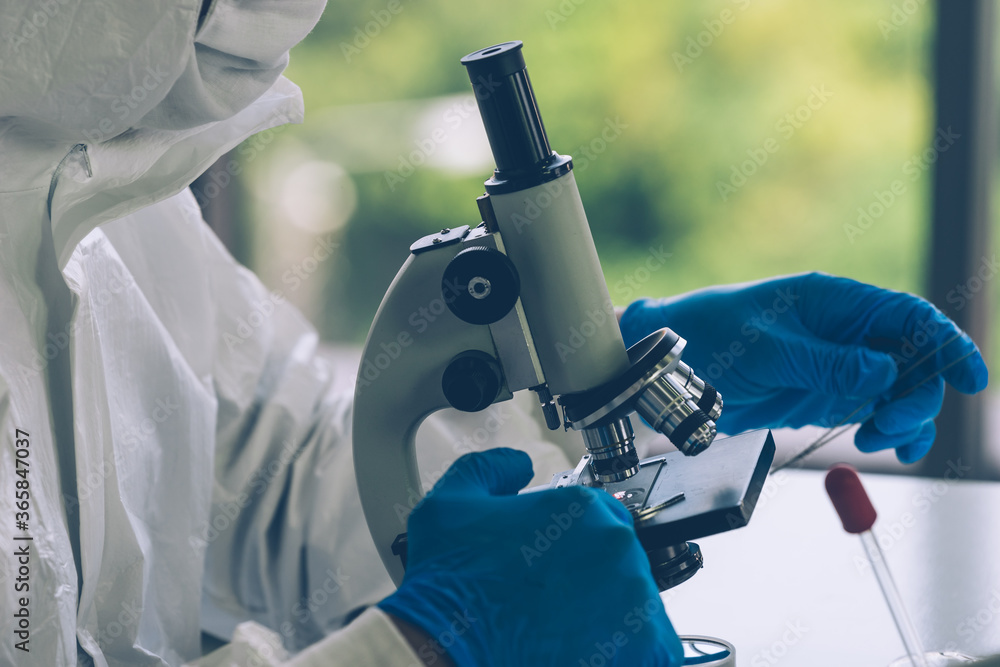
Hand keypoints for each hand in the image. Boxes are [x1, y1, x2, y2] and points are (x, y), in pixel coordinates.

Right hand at [378, 448, 682, 666]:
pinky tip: (583, 652)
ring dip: (608, 615)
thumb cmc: (451, 583)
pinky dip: (625, 652)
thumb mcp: (451, 501)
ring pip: (636, 602)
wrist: (447, 650)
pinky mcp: (644, 648)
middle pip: (621, 558)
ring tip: (564, 631)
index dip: (576, 542)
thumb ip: (491, 469)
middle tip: (552, 601)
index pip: (603, 516)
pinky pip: (653, 648)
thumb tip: (518, 465)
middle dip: (592, 578)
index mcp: (583, 508)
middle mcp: (616, 546)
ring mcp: (634, 598)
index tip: (556, 566)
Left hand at [619, 272, 987, 462]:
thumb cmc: (713, 336)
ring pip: (899, 391)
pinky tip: (888, 446)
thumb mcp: (769, 348)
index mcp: (837, 303)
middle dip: (916, 395)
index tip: (970, 377)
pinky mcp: (827, 396)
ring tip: (876, 439)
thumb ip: (828, 363)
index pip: (910, 317)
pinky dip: (890, 431)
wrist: (674, 369)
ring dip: (903, 418)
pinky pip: (875, 412)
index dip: (946, 344)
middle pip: (914, 360)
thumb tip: (885, 373)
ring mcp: (841, 366)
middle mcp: (847, 332)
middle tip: (888, 425)